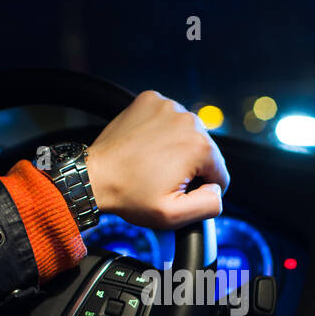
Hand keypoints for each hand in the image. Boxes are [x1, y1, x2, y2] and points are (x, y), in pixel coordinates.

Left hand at [84, 90, 229, 229]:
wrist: (94, 175)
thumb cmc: (130, 196)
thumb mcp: (174, 215)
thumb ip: (210, 205)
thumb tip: (217, 190)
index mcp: (200, 147)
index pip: (220, 174)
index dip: (200, 189)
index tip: (177, 191)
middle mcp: (189, 120)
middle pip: (205, 152)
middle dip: (188, 167)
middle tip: (160, 178)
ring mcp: (168, 106)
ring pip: (187, 134)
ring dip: (176, 148)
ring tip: (151, 163)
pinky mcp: (151, 100)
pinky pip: (168, 119)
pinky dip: (161, 131)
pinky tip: (146, 146)